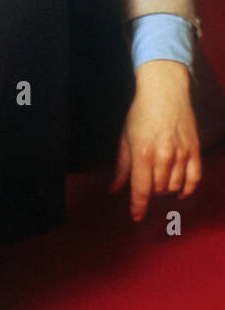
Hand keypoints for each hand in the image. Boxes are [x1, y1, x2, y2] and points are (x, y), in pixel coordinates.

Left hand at [111, 59, 201, 220]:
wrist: (165, 93)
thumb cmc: (140, 115)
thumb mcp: (124, 139)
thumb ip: (121, 167)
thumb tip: (114, 189)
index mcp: (142, 154)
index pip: (141, 190)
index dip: (138, 207)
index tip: (136, 217)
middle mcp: (163, 157)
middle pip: (158, 190)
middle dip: (150, 192)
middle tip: (145, 182)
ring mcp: (182, 154)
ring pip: (175, 187)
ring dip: (165, 190)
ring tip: (158, 179)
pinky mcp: (195, 151)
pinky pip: (195, 178)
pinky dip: (187, 189)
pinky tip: (180, 192)